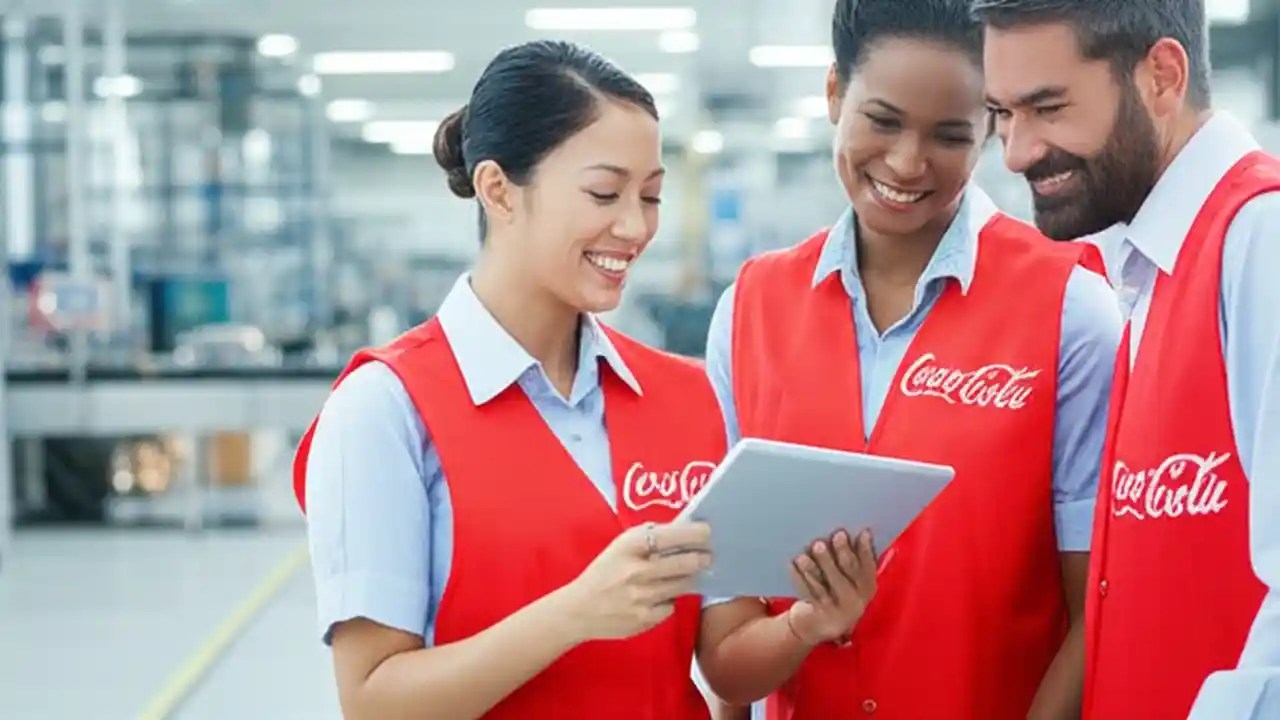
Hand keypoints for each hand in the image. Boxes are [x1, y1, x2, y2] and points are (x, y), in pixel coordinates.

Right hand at [559, 521, 711, 641]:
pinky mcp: (646, 619)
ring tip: (691, 573)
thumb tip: (684, 528)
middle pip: (683, 563)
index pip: (669, 536)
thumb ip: (648, 536)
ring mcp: (642, 597)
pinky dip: (670, 600)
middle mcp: (637, 571)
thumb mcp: (620, 547)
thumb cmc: (605, 572)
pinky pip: (671, 606)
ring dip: (690, 578)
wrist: (579, 610)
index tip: (707, 531)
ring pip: (682, 585)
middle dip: (701, 558)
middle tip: (709, 556)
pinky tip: (661, 597)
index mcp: (629, 547)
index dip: (692, 534)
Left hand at [786, 529, 877, 646]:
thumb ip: (852, 561)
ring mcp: (837, 610)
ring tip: (806, 554)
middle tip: (836, 535)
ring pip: (825, 586)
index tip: (862, 532)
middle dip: (843, 553)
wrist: (817, 626)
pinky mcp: (818, 614)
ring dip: (814, 568)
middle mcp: (856, 602)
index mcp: (867, 589)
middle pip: (848, 574)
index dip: (866, 550)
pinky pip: (808, 593)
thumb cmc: (834, 592)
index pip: (868, 567)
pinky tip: (792, 564)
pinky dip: (799, 578)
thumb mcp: (849, 581)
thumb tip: (856, 532)